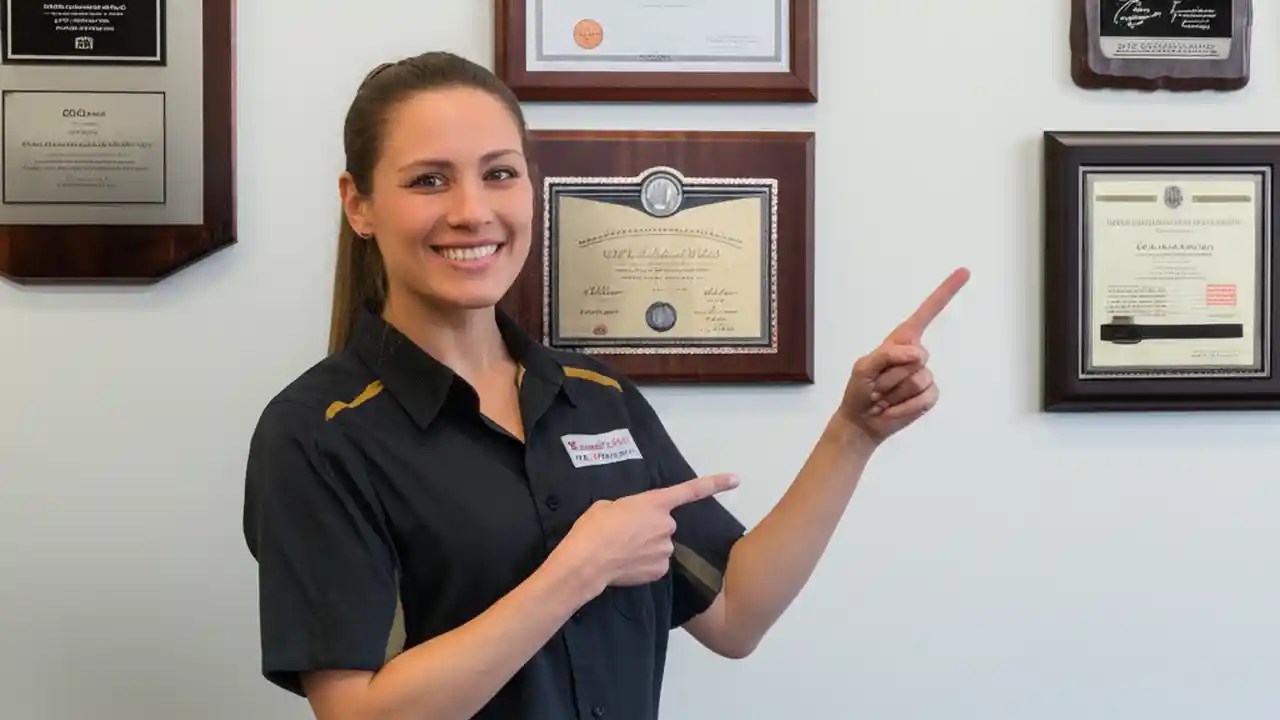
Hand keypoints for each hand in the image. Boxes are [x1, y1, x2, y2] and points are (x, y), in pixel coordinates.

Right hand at [555, 473, 739, 593]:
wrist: (586, 561)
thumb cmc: (593, 528)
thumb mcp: (607, 506)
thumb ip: (628, 509)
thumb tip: (630, 522)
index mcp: (654, 503)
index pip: (690, 490)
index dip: (715, 484)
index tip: (736, 479)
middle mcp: (666, 525)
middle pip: (664, 525)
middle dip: (649, 529)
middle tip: (624, 534)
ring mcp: (665, 549)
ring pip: (659, 546)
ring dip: (646, 547)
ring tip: (621, 551)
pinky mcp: (660, 570)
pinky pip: (655, 564)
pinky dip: (643, 565)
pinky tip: (626, 565)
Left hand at [838, 268, 969, 443]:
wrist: (862, 420)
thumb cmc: (859, 389)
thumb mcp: (863, 368)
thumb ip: (886, 355)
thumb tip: (916, 354)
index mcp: (901, 340)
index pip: (926, 312)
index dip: (945, 292)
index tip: (965, 272)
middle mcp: (916, 354)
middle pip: (917, 356)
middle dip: (892, 372)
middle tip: (877, 384)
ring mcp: (925, 375)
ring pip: (918, 378)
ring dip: (895, 391)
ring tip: (884, 396)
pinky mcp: (929, 395)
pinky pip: (925, 397)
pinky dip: (905, 406)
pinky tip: (893, 408)